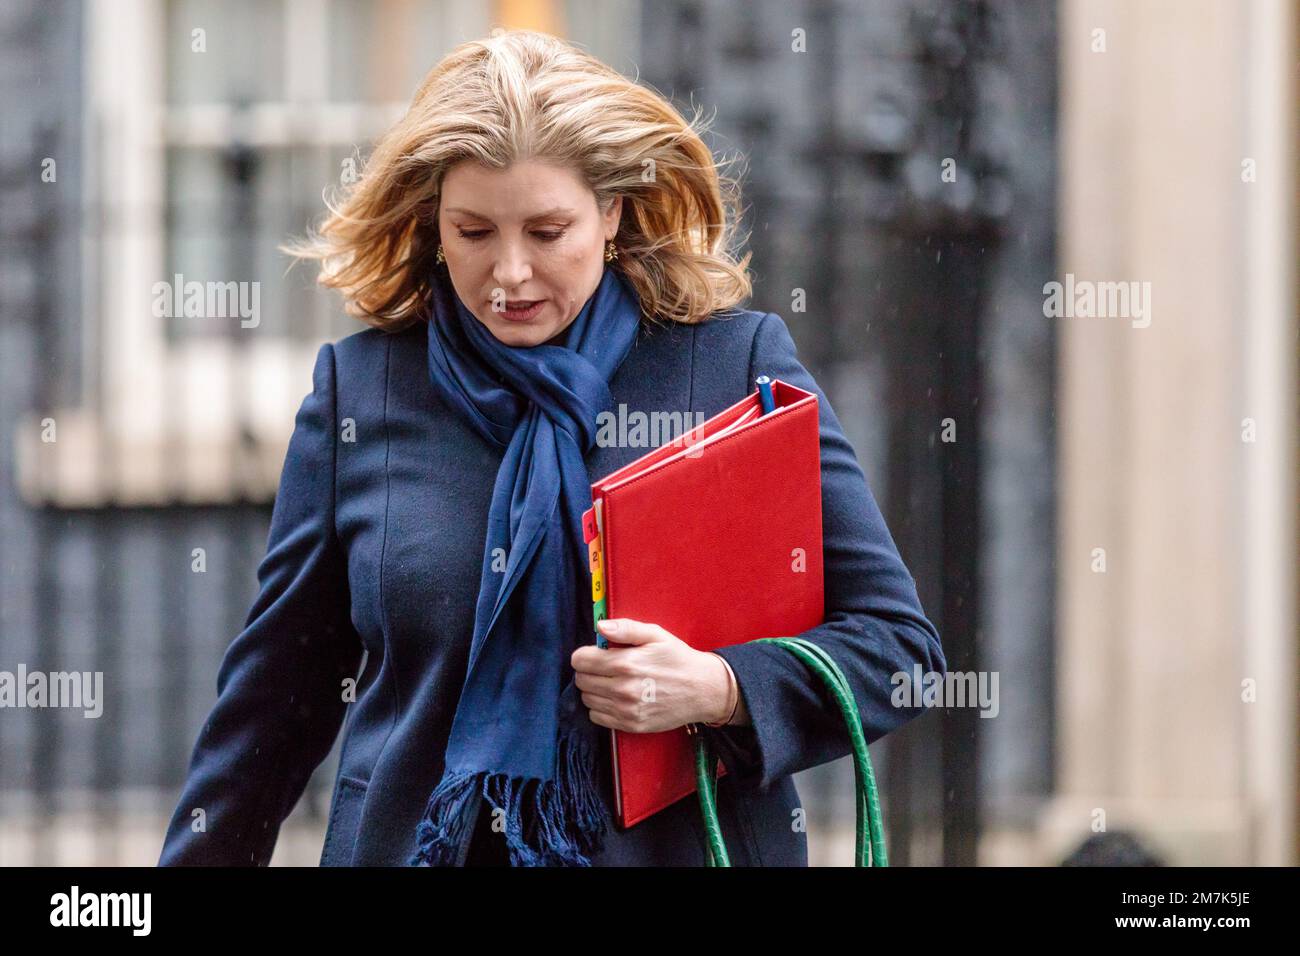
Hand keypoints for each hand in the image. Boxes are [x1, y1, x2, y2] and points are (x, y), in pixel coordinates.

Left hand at [570, 618, 733, 732]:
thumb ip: (626, 628)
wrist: (703, 690)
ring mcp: (626, 710)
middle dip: (588, 671)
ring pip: (587, 700)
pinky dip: (601, 707)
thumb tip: (600, 626)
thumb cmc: (678, 659)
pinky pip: (597, 718)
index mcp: (626, 663)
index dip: (585, 654)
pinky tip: (616, 698)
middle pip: (581, 680)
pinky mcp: (631, 725)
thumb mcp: (656, 634)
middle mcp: (623, 689)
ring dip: (594, 690)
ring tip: (612, 682)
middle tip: (605, 667)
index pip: (580, 661)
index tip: (595, 653)